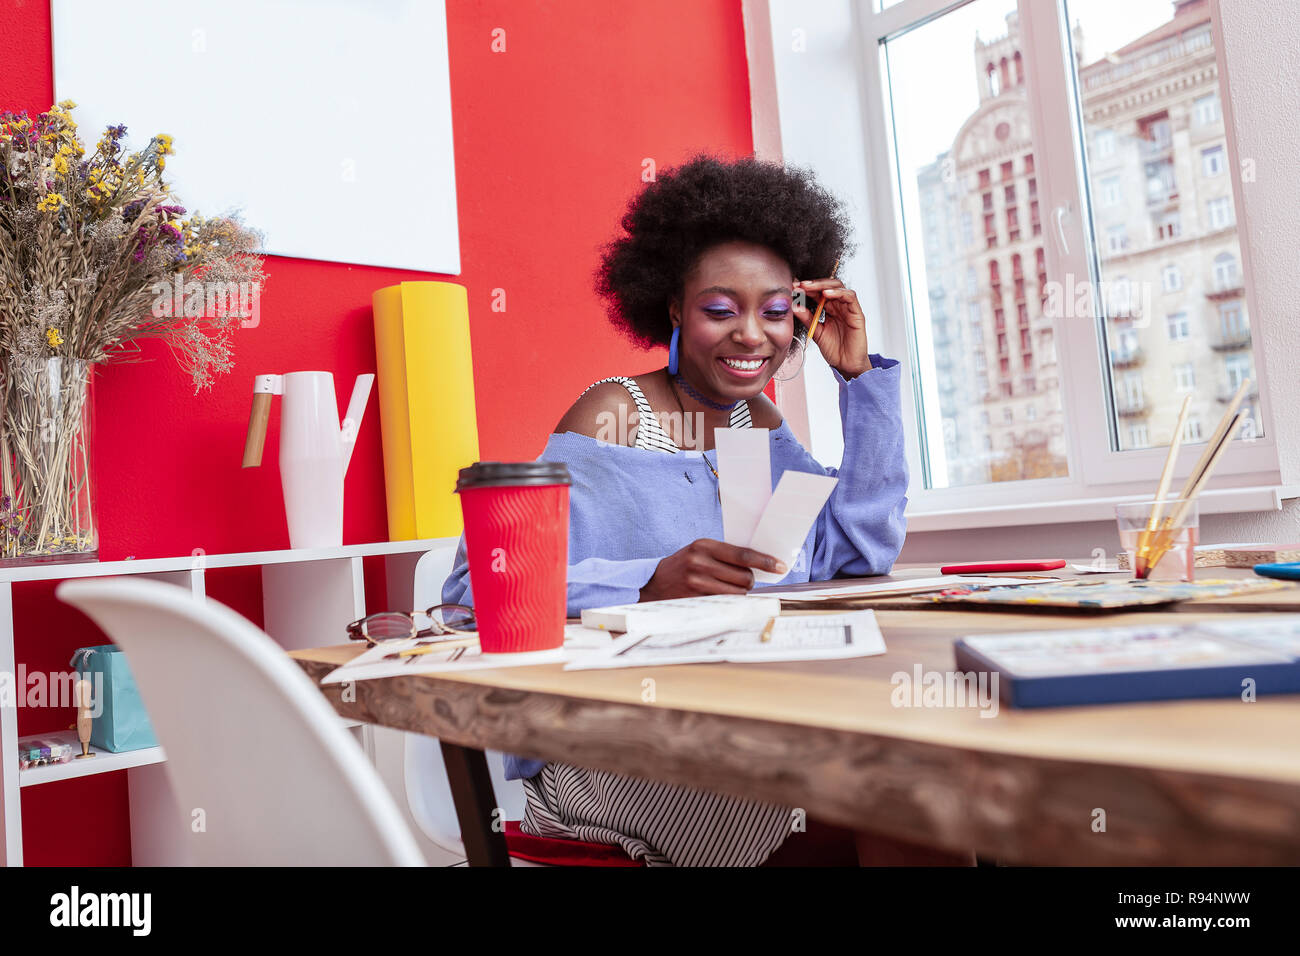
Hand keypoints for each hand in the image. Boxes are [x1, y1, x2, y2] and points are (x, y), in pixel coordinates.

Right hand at [639, 539, 787, 600]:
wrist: (653, 584)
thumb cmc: (683, 566)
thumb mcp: (700, 551)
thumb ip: (725, 554)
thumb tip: (759, 564)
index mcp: (704, 545)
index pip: (743, 554)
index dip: (765, 561)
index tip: (780, 566)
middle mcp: (700, 562)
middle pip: (744, 576)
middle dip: (749, 580)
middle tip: (743, 580)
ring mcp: (697, 583)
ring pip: (738, 592)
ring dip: (740, 593)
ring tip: (726, 588)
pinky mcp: (696, 600)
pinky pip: (726, 603)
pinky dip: (730, 602)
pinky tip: (719, 596)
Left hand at [792, 276, 872, 378]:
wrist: (845, 365)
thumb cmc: (833, 349)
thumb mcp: (815, 331)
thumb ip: (807, 318)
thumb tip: (794, 305)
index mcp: (829, 308)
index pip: (817, 292)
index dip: (805, 288)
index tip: (792, 286)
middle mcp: (839, 305)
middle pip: (827, 285)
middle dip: (812, 283)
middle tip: (799, 284)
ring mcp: (848, 308)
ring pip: (839, 287)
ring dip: (823, 284)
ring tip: (809, 287)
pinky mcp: (857, 313)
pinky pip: (850, 297)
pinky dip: (839, 292)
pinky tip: (826, 293)